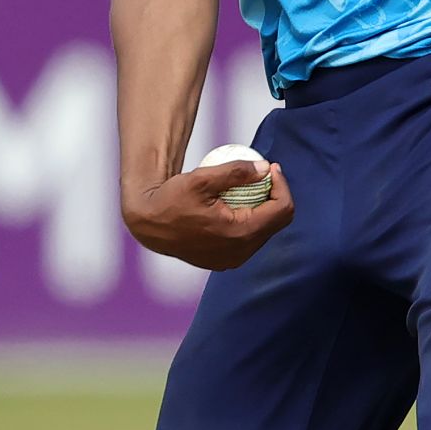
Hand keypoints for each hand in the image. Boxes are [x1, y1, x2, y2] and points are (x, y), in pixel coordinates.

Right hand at [122, 157, 295, 270]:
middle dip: (276, 196)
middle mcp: (240, 252)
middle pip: (276, 222)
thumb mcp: (202, 179)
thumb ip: (236, 172)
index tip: (271, 167)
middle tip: (264, 174)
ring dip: (264, 209)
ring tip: (253, 187)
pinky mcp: (224, 261)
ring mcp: (232, 260)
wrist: (148, 225)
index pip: (282, 210)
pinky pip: (249, 240)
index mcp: (239, 233)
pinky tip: (239, 203)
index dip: (282, 186)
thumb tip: (265, 169)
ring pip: (264, 232)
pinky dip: (250, 220)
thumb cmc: (171, 199)